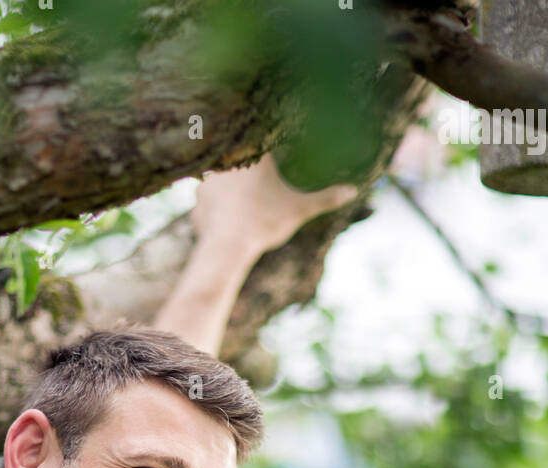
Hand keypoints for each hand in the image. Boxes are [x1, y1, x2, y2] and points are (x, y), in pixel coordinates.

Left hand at [190, 152, 357, 257]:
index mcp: (252, 156)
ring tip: (240, 204)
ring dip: (228, 190)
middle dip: (246, 169)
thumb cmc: (264, 222)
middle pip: (237, 158)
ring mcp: (206, 183)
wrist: (227, 247)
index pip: (260, 140)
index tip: (272, 153)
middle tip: (256, 180)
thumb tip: (352, 190)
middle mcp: (225, 162)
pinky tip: (225, 219)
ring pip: (220, 181)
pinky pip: (207, 204)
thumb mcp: (299, 209)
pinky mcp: (195, 204)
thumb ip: (325, 198)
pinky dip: (216, 210)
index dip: (267, 146)